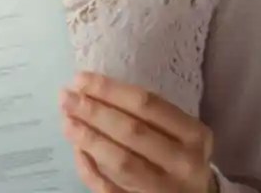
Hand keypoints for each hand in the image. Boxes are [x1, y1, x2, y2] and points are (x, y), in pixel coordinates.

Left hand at [61, 72, 215, 192]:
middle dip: (94, 112)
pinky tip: (77, 152)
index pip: (146, 104)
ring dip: (89, 139)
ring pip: (121, 162)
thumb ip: (147, 114)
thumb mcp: (180, 132)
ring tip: (67, 122)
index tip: (80, 79)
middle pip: (131, 131)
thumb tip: (91, 92)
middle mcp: (183, 162)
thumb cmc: (182, 155)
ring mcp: (165, 189)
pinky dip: (91, 170)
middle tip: (66, 98)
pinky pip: (111, 189)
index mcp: (194, 134)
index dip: (109, 90)